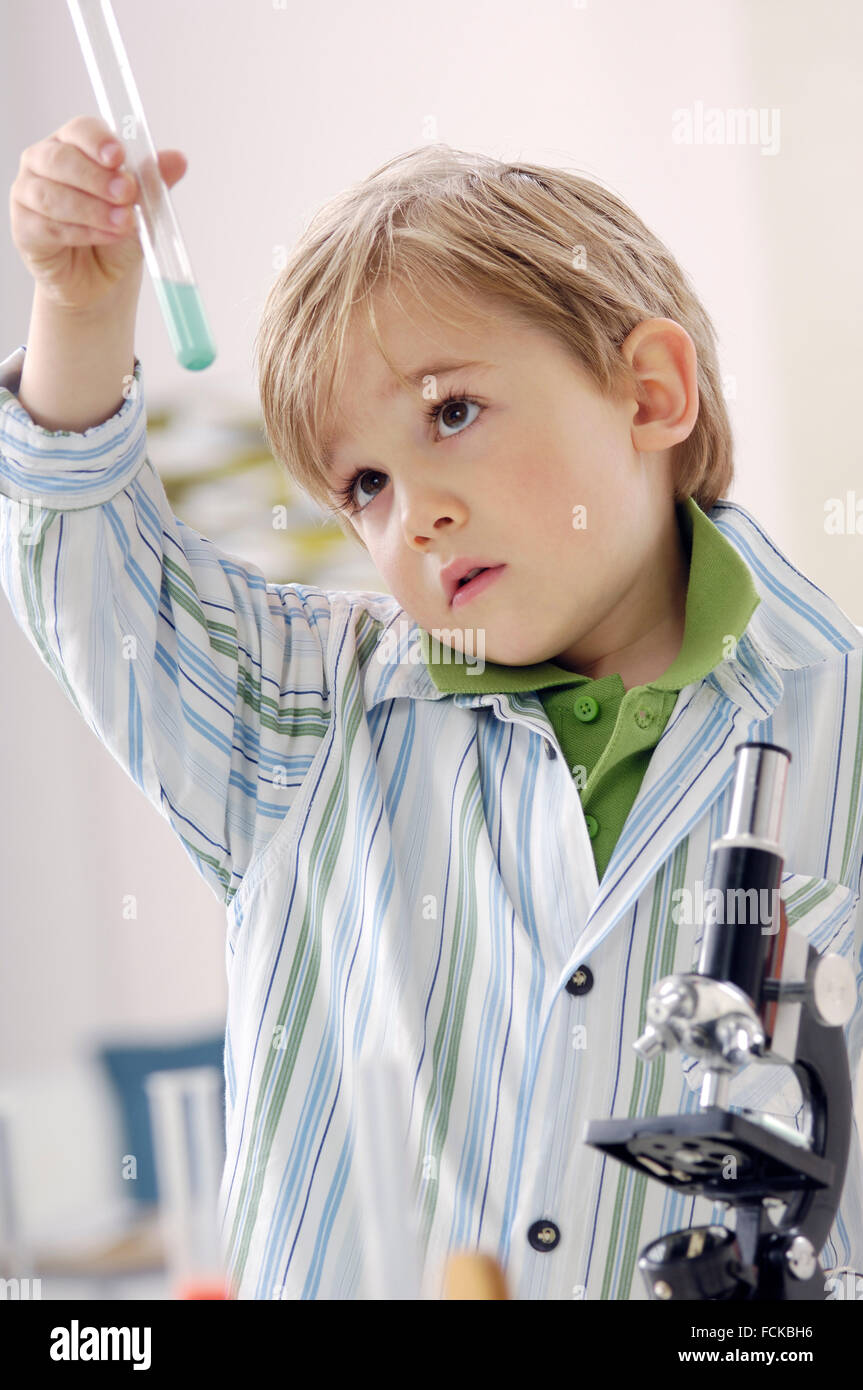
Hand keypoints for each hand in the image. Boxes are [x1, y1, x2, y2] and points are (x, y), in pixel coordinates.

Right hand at [10, 113, 186, 311]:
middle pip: (62, 158)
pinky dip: (81, 233)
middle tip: (126, 194)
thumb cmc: (116, 234)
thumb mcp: (142, 208)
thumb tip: (178, 160)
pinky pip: (48, 226)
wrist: (101, 278)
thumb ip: (154, 182)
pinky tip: (105, 237)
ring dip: (92, 210)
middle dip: (97, 178)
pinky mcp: (24, 227)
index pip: (80, 130)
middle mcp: (45, 162)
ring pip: (53, 195)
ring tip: (123, 224)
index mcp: (74, 144)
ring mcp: (28, 193)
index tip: (119, 158)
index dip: (98, 141)